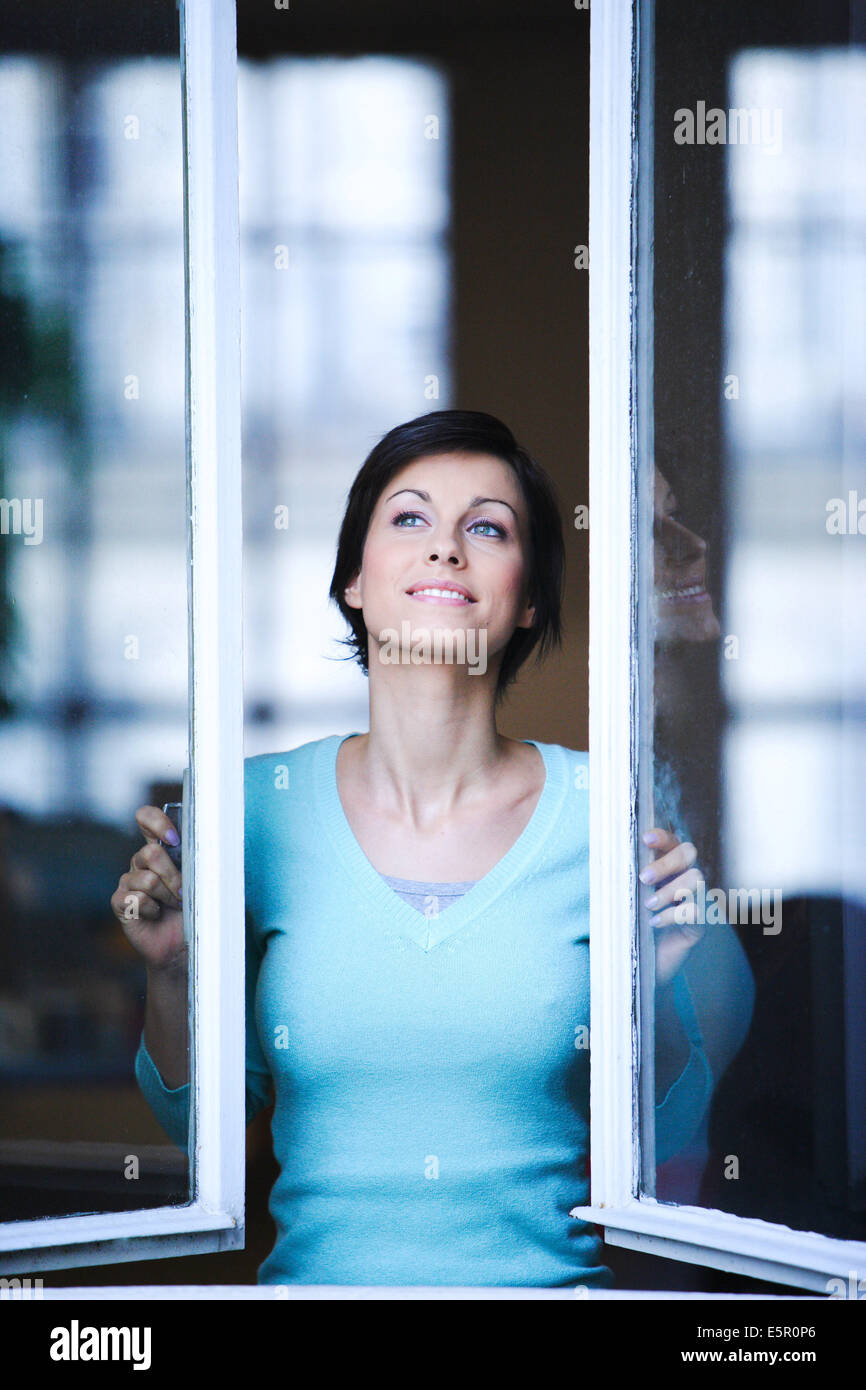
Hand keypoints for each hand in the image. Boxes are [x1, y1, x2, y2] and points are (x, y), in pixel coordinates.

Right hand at [110, 805, 186, 973]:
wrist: (183, 943)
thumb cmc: (194, 909)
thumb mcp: (202, 880)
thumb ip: (200, 859)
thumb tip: (212, 844)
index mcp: (160, 849)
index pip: (146, 818)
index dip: (157, 822)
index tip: (175, 839)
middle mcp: (141, 862)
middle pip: (150, 852)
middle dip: (173, 875)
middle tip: (183, 892)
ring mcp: (129, 882)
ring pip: (147, 879)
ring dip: (166, 896)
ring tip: (172, 906)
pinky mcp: (120, 902)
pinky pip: (135, 898)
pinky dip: (151, 910)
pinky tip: (155, 915)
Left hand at [640, 827, 705, 986]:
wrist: (640, 962)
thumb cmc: (631, 923)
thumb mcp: (627, 897)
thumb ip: (626, 877)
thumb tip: (608, 858)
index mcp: (669, 866)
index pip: (672, 842)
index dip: (663, 836)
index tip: (645, 839)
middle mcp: (686, 877)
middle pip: (689, 853)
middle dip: (666, 863)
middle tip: (643, 878)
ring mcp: (697, 899)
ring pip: (696, 879)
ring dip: (670, 889)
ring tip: (648, 904)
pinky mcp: (700, 924)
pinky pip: (696, 910)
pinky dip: (673, 914)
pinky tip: (654, 922)